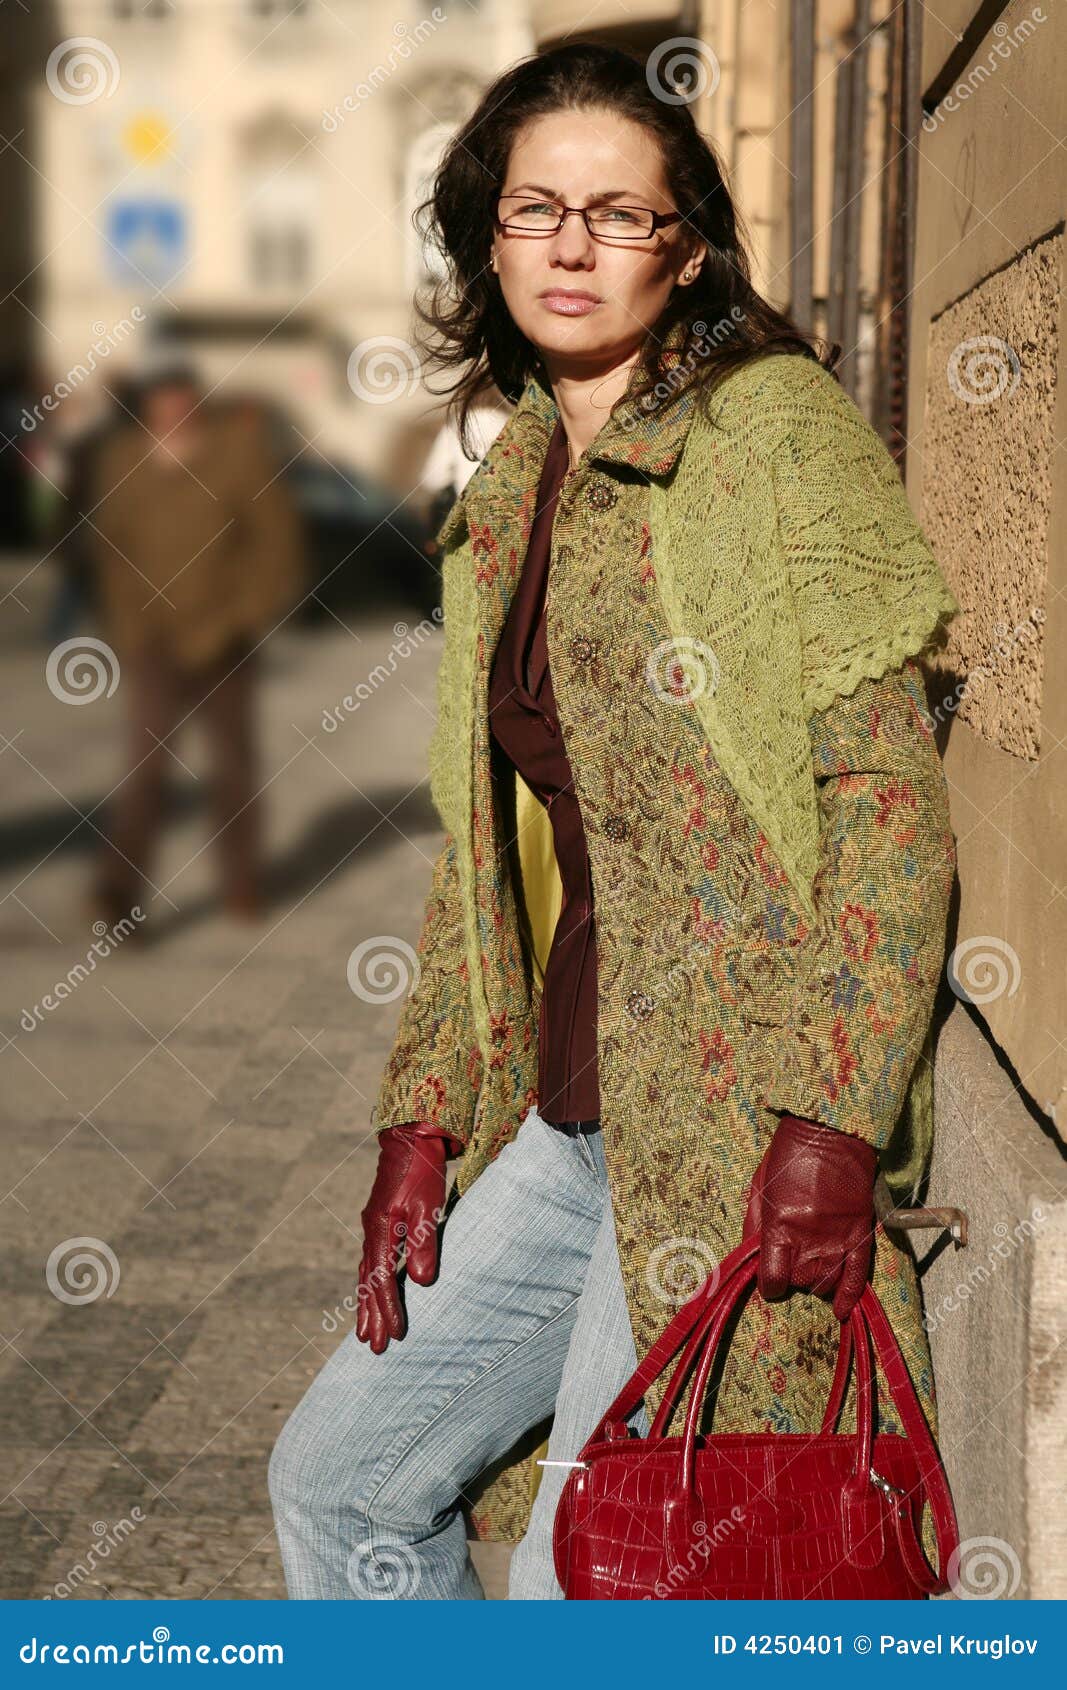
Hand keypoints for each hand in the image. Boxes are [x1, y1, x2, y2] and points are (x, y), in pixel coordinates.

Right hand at [356, 1122, 459, 1351]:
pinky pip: (371, 1261)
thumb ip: (422, 1244)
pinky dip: (370, 1283)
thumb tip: (420, 1284)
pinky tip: (372, 1293)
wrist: (410, 1137)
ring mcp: (373, 1226)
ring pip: (367, 1273)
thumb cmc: (422, 1170)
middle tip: (372, 1348)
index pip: (382, 1279)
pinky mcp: (380, 1221)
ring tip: (363, 1331)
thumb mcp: (428, 1206)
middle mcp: (371, 1230)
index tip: (395, 1336)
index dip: (388, 1309)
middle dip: (371, 1316)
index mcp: (380, 1228)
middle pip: (368, 1282)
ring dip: (366, 1303)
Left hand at [742, 1113, 877, 1320]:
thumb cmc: (788, 1155)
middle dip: (792, 1279)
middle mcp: (810, 1238)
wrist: (830, 1131)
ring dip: (817, 1284)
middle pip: (800, 1283)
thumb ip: (753, 1224)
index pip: (773, 1279)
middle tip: (790, 1263)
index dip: (769, 1284)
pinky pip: (857, 1276)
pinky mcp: (861, 1233)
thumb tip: (749, 1254)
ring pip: (826, 1283)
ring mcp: (838, 1237)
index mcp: (780, 1227)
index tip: (770, 1279)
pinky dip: (850, 1296)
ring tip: (812, 1270)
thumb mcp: (759, 1186)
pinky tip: (842, 1309)